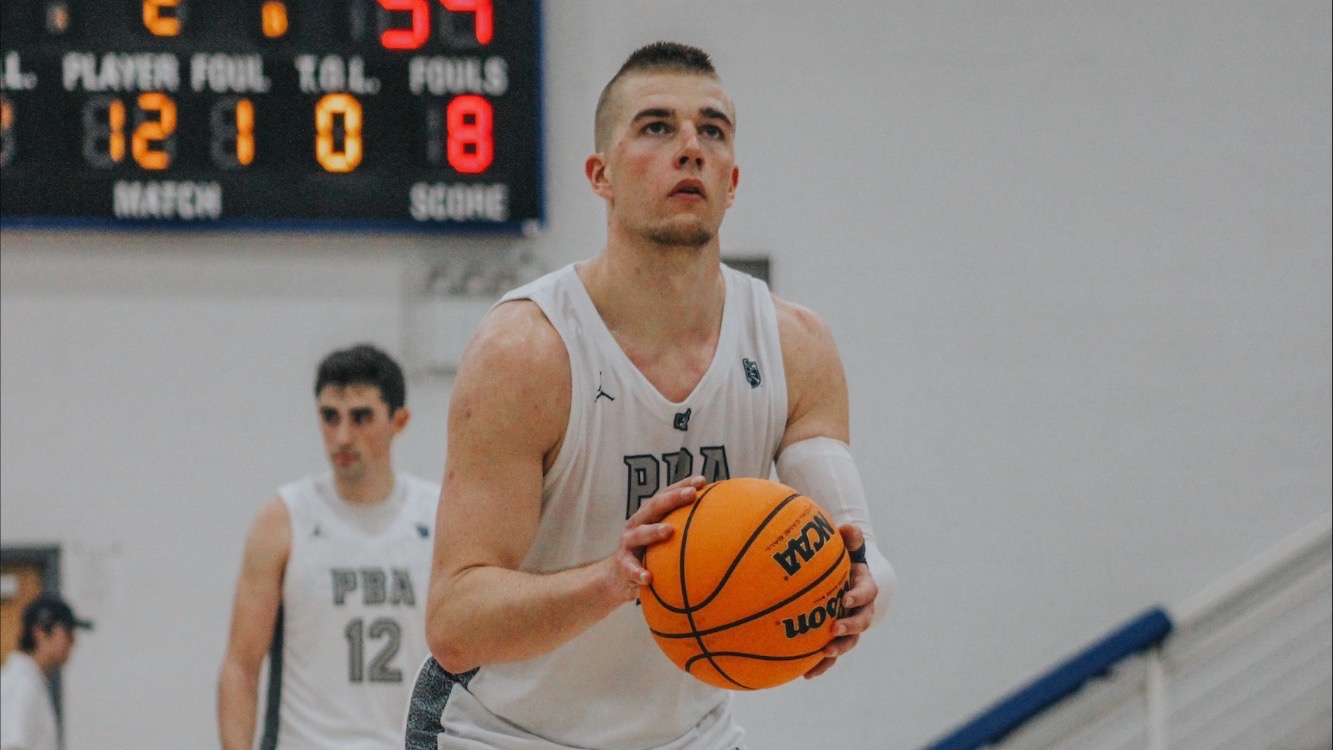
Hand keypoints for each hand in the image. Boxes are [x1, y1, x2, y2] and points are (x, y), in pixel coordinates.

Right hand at [604, 475, 705, 602]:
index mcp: (649, 515)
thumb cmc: (649, 553)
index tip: (702, 480)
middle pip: (654, 507)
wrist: (617, 578)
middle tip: (692, 494)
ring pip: (639, 534)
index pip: (666, 495)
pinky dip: (638, 572)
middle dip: (673, 498)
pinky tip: (648, 578)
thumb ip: (684, 529)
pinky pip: (630, 568)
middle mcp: (638, 524)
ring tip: (668, 530)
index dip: (682, 485)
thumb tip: (722, 525)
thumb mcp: (663, 539)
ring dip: (653, 531)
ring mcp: (628, 544)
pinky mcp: (623, 565)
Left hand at [804, 523, 877, 678]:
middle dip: (849, 626)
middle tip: (834, 628)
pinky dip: (821, 664)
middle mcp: (860, 609)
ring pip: (848, 641)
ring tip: (823, 653)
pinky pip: (831, 654)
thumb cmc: (841, 559)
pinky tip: (806, 674)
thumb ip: (848, 538)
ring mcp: (849, 626)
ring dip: (838, 649)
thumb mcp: (846, 547)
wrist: (840, 577)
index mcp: (863, 587)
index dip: (858, 596)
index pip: (866, 592)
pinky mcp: (835, 638)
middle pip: (861, 622)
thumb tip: (847, 528)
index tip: (847, 598)